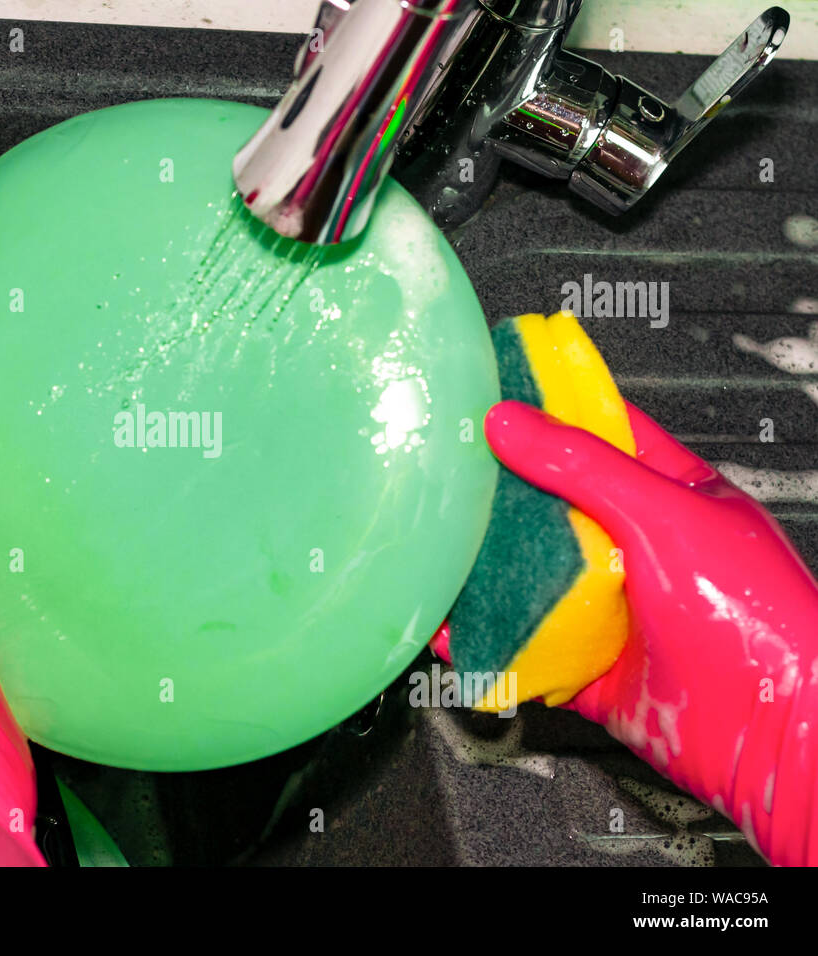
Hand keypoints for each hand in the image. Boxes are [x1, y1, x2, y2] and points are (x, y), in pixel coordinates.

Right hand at [439, 398, 817, 865]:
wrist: (774, 736)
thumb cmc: (758, 622)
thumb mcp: (664, 517)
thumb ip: (584, 466)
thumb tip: (513, 422)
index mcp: (669, 496)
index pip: (600, 435)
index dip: (548, 411)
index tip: (492, 395)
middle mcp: (638, 551)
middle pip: (550, 510)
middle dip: (498, 495)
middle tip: (444, 475)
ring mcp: (612, 612)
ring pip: (530, 580)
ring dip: (484, 571)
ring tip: (437, 549)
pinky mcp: (589, 670)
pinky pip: (523, 649)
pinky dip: (485, 641)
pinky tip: (451, 627)